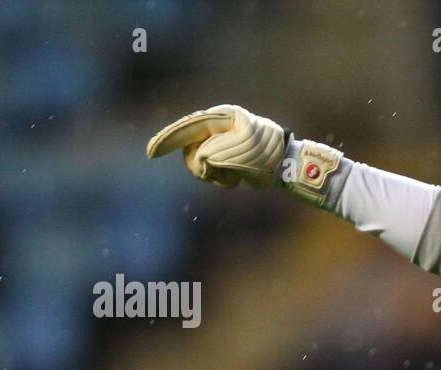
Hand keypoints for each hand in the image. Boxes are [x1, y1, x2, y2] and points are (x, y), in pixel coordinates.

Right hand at [146, 104, 286, 188]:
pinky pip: (211, 174)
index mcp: (221, 118)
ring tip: (235, 175)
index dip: (169, 139)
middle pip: (189, 149)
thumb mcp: (244, 150)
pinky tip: (238, 179)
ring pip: (199, 165)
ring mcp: (219, 144)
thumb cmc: (268, 152)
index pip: (189, 127)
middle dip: (200, 166)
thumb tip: (200, 161)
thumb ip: (217, 152)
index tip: (152, 153)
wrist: (288, 165)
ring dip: (215, 176)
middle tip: (213, 174)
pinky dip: (223, 181)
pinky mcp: (223, 160)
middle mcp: (216, 129)